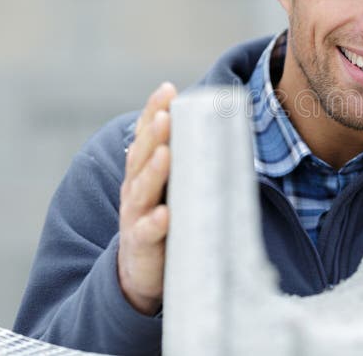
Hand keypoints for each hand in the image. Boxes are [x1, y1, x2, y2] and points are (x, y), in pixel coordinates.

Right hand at [118, 82, 177, 314]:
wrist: (140, 273)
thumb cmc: (164, 220)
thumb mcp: (174, 187)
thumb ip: (190, 161)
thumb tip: (227, 130)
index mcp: (144, 171)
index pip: (147, 136)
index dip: (153, 112)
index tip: (167, 89)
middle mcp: (135, 189)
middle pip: (142, 157)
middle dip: (154, 134)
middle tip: (166, 114)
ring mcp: (135, 217)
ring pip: (141, 190)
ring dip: (153, 171)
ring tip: (165, 153)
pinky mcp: (141, 245)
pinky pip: (147, 233)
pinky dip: (154, 223)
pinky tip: (164, 214)